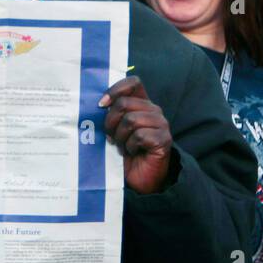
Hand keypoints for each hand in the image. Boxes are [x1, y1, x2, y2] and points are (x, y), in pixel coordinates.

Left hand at [100, 76, 173, 194]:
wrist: (138, 180)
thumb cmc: (124, 153)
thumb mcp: (114, 130)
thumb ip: (110, 114)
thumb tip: (98, 104)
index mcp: (142, 104)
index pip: (133, 83)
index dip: (115, 90)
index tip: (101, 105)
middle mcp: (154, 111)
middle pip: (125, 103)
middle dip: (111, 122)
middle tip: (110, 137)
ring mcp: (161, 124)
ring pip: (131, 120)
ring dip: (120, 137)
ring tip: (122, 147)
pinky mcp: (163, 139)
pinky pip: (139, 136)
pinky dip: (130, 146)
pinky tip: (132, 153)